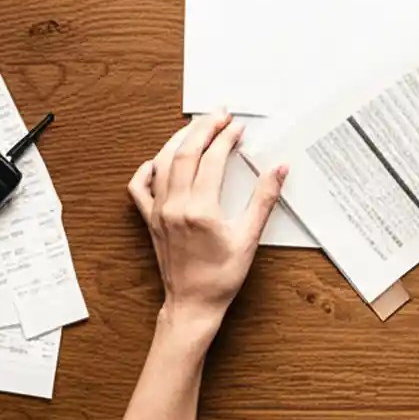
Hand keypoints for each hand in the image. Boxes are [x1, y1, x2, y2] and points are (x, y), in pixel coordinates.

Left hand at [128, 112, 287, 331]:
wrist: (193, 304)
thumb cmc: (221, 277)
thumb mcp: (249, 237)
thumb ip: (264, 199)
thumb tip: (279, 169)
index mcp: (200, 209)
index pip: (213, 159)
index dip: (226, 138)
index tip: (238, 127)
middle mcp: (175, 206)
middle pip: (185, 152)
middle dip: (203, 128)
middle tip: (220, 114)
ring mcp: (159, 212)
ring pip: (163, 162)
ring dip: (179, 140)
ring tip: (196, 127)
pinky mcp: (150, 220)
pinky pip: (140, 187)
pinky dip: (148, 168)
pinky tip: (160, 160)